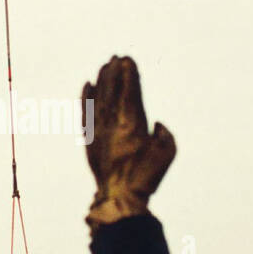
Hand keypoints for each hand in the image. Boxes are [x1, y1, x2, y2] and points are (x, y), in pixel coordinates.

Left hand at [82, 56, 175, 229]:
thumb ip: (165, 134)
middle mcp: (113, 124)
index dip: (129, 75)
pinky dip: (86, 98)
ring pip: (98, 98)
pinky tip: (87, 85)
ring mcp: (98, 131)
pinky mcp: (89, 139)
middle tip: (116, 57)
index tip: (128, 60)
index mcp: (133, 125)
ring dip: (102, 80)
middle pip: (112, 91)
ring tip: (105, 65)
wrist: (119, 197)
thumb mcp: (167, 154)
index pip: (130, 93)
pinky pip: (85, 113)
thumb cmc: (147, 176)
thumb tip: (156, 123)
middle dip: (115, 73)